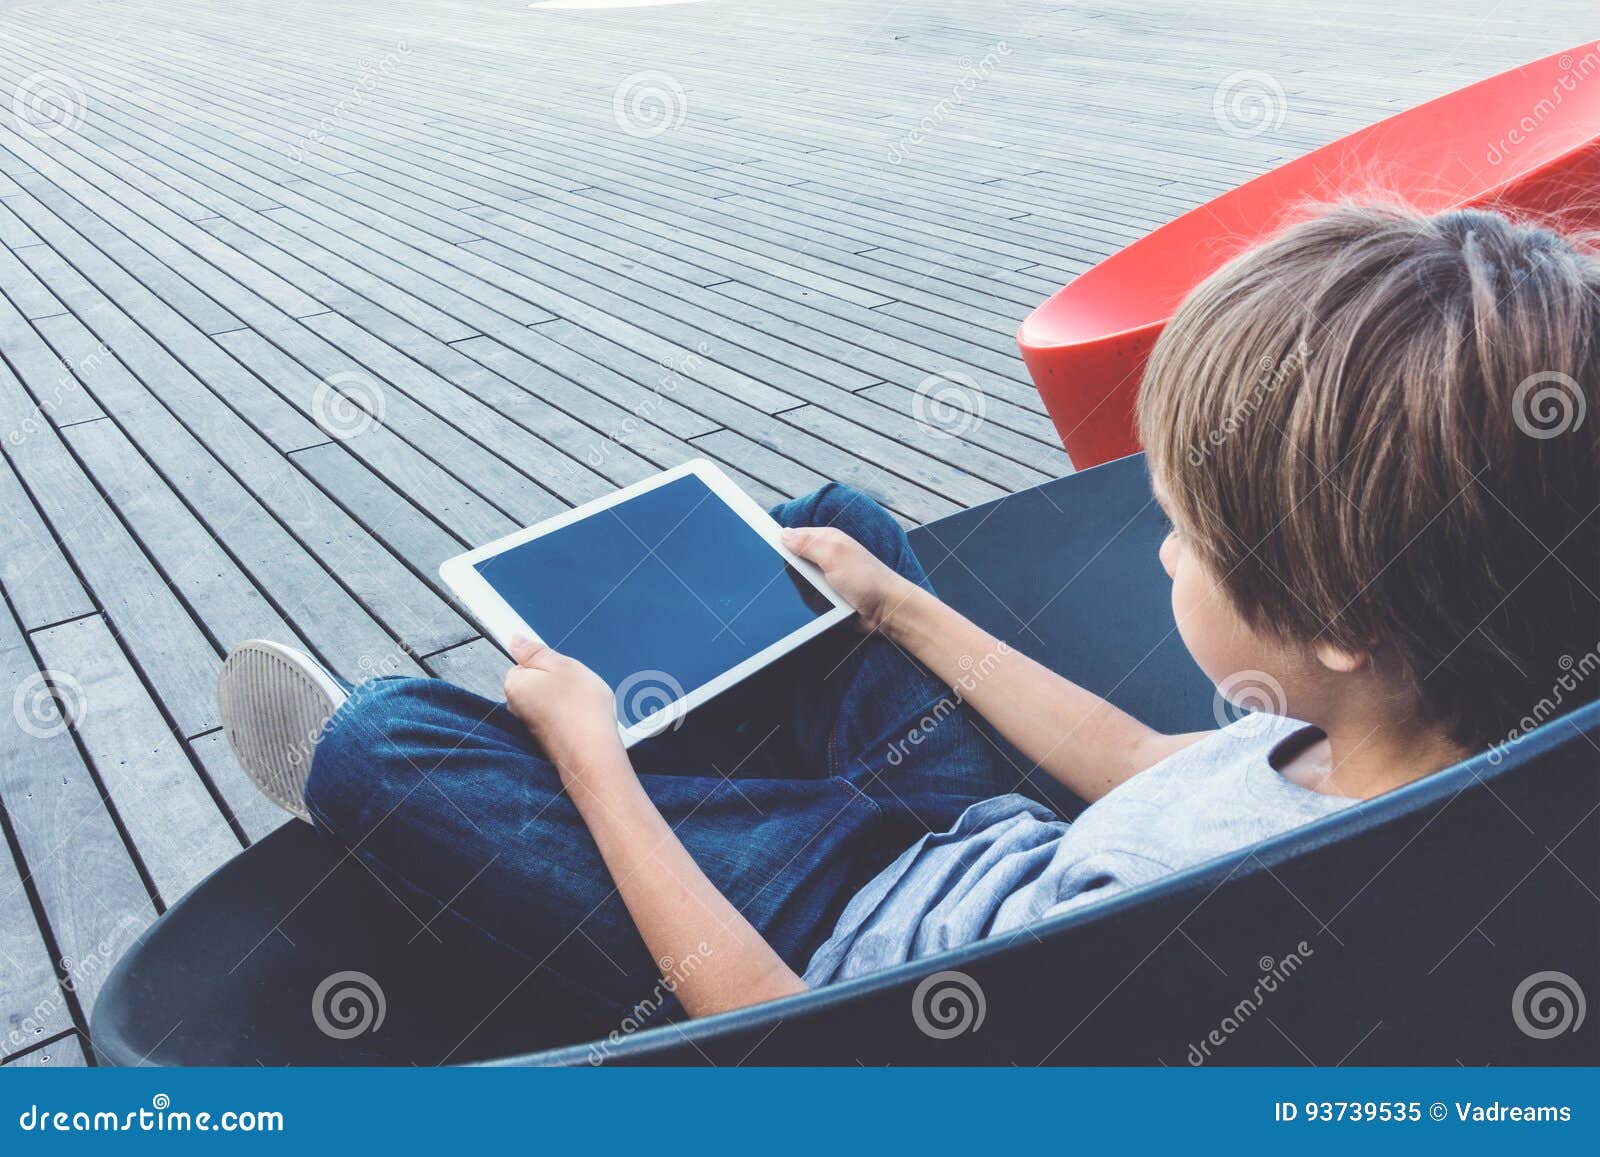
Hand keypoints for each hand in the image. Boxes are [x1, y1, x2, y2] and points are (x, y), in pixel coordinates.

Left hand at [503, 636, 622, 769]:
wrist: (593, 755)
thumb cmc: (579, 710)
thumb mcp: (562, 664)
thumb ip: (535, 651)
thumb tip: (516, 641)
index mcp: (515, 684)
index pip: (524, 662)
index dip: (548, 661)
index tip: (562, 667)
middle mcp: (517, 707)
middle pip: (538, 681)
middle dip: (557, 680)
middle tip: (576, 683)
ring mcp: (532, 725)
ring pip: (551, 699)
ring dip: (568, 699)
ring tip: (584, 703)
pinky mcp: (548, 738)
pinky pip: (560, 717)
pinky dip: (573, 715)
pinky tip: (585, 717)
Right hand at [780, 526, 914, 633]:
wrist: (887, 613)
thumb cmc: (868, 580)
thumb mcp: (835, 555)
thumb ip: (808, 543)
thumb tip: (783, 533)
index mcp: (826, 540)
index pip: (793, 535)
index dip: (778, 541)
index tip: (759, 546)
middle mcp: (824, 556)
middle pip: (790, 560)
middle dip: (785, 569)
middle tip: (780, 576)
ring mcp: (824, 577)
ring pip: (795, 581)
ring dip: (795, 589)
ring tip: (798, 593)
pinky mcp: (825, 597)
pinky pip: (804, 598)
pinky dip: (803, 602)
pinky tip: (805, 605)